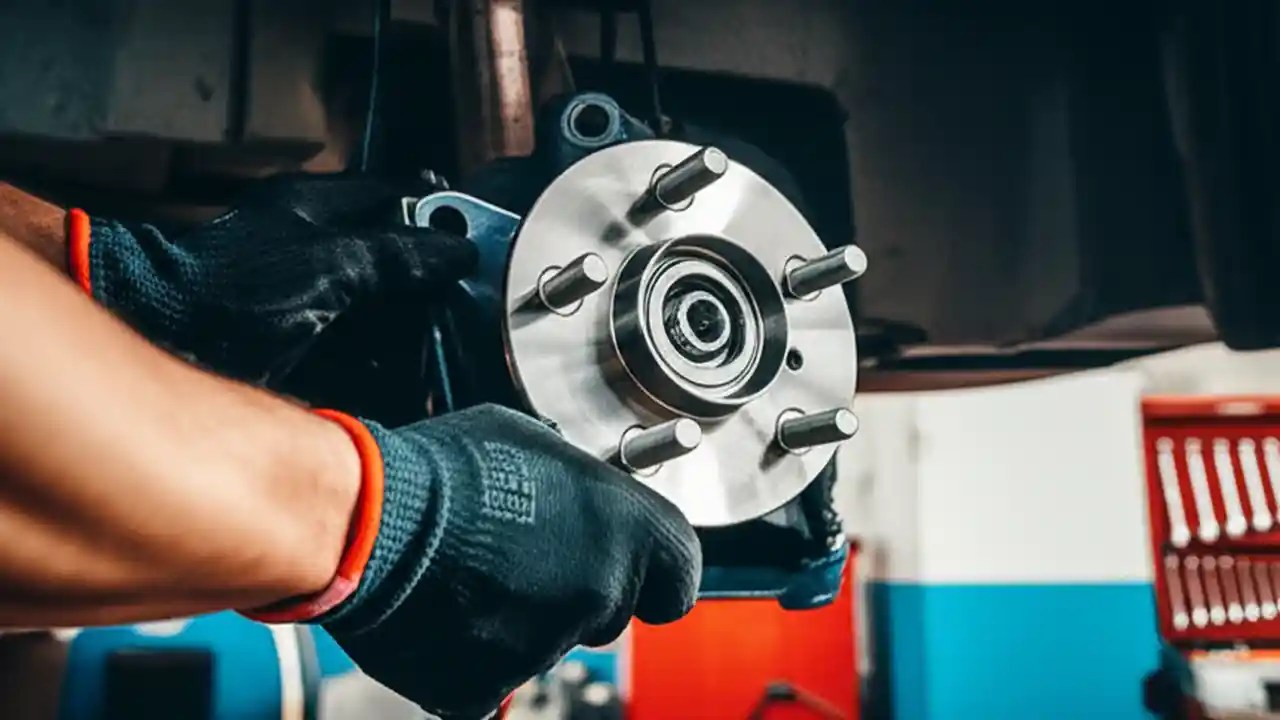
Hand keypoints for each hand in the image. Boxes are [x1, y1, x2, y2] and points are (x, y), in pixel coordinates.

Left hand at [78, 173, 474, 383]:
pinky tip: (415, 378)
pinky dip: (391, 363)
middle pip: (396, 257)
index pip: (395, 196)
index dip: (438, 212)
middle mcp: (317, 249)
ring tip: (451, 347)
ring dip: (416, 329)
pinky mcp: (304, 342)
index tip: (477, 234)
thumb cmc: (223, 288)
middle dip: (433, 282)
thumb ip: (395, 255)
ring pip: (384, 306)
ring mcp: (309, 297)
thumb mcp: (326, 264)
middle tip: (470, 302)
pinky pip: (362, 349)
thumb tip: (456, 250)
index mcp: (317, 208)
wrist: (162, 341)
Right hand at [321, 404, 700, 718]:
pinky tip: (443, 610)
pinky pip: (491, 679)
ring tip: (468, 571)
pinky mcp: (487, 688)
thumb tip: (577, 481)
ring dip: (519, 618)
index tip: (641, 575)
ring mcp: (546, 647)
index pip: (681, 574)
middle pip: (610, 609)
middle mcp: (599, 591)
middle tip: (522, 556)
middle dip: (576, 590)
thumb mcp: (528, 439)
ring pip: (548, 643)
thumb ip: (574, 475)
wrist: (366, 523)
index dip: (658, 575)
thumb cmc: (443, 470)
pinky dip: (470, 655)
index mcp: (625, 528)